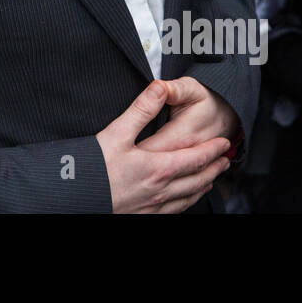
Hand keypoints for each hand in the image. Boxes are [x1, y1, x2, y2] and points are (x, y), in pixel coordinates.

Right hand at [97, 79, 233, 212]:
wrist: (75, 197)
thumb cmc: (94, 167)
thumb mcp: (117, 132)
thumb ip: (141, 109)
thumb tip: (158, 87)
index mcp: (158, 167)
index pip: (195, 158)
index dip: (212, 150)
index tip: (223, 143)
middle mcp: (161, 190)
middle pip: (197, 180)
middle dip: (214, 168)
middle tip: (226, 160)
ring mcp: (153, 206)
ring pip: (188, 197)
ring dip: (203, 186)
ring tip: (211, 179)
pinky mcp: (143, 215)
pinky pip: (175, 210)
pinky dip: (187, 202)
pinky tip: (184, 200)